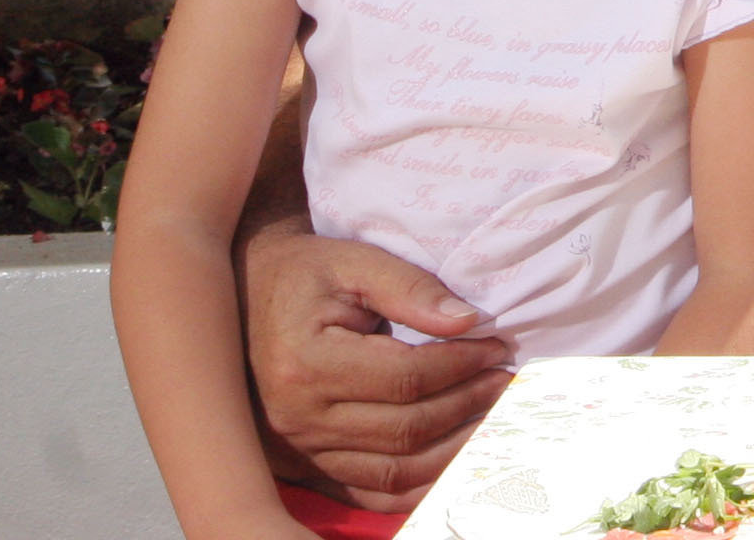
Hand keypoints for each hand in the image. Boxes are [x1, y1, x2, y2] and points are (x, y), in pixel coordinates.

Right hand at [240, 227, 513, 510]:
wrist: (246, 298)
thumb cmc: (305, 276)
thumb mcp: (355, 262)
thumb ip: (411, 288)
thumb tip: (468, 321)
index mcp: (307, 364)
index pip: (407, 378)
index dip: (463, 364)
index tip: (499, 347)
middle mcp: (298, 418)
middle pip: (407, 429)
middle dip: (469, 405)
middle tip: (507, 380)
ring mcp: (301, 449)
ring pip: (396, 470)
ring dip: (456, 450)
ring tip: (495, 416)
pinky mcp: (306, 466)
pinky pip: (372, 491)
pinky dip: (422, 485)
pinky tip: (458, 457)